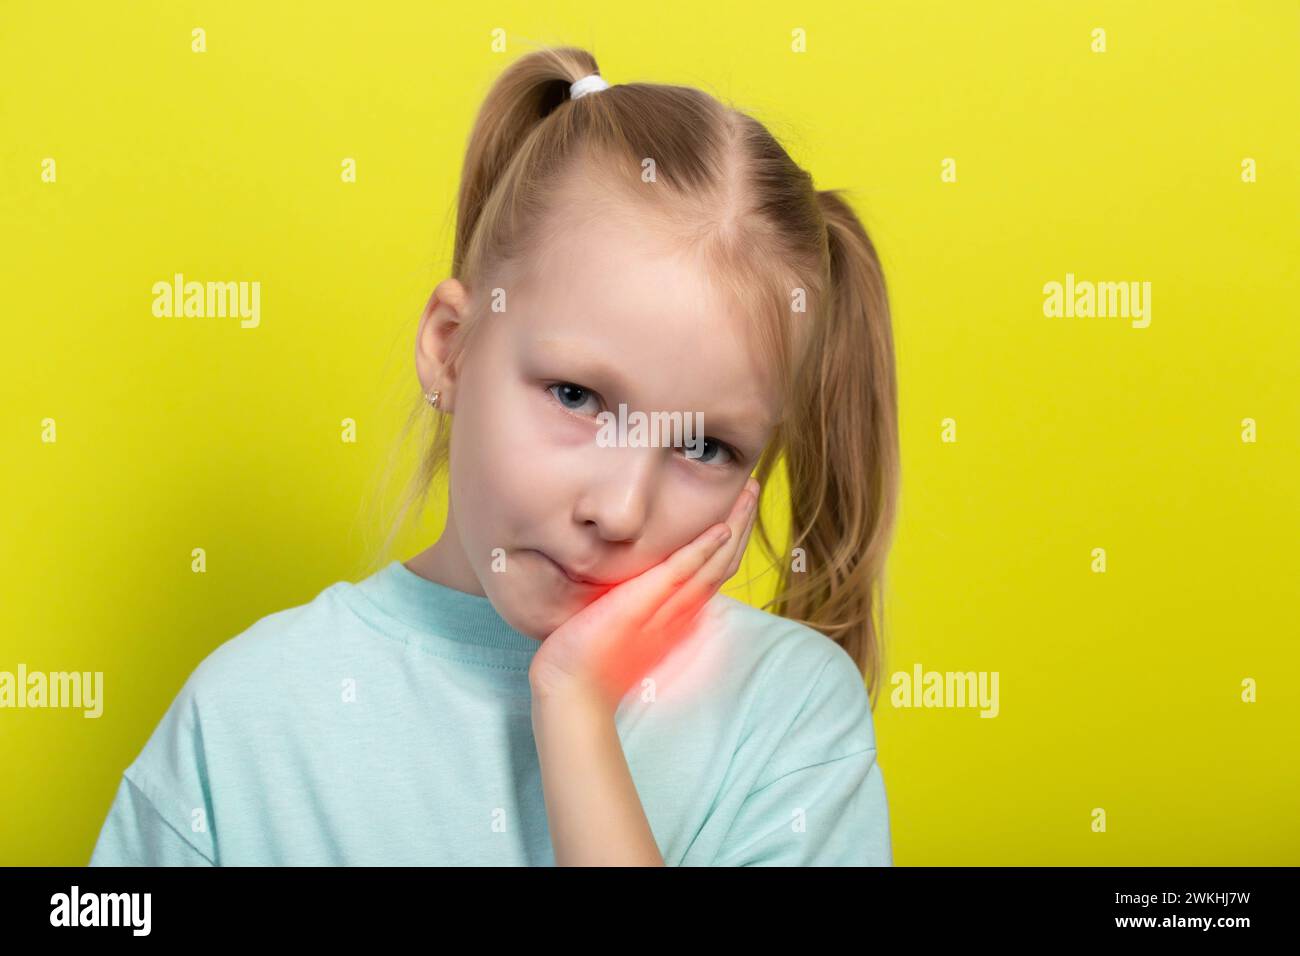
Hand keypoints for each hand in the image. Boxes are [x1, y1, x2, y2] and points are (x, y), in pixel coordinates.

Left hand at [528, 476, 760, 712]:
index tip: (740, 510)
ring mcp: (664, 609)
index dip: (732, 540)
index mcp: (677, 614)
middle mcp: (679, 612)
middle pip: (723, 564)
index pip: (714, 571)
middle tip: (753, 490)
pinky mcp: (642, 604)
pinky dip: (703, 550)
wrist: (571, 687)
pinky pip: (680, 573)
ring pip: (713, 565)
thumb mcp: (622, 619)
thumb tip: (641, 580)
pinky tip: (721, 527)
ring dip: (735, 527)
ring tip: (748, 494)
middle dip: (742, 524)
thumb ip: (638, 601)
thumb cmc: (589, 657)